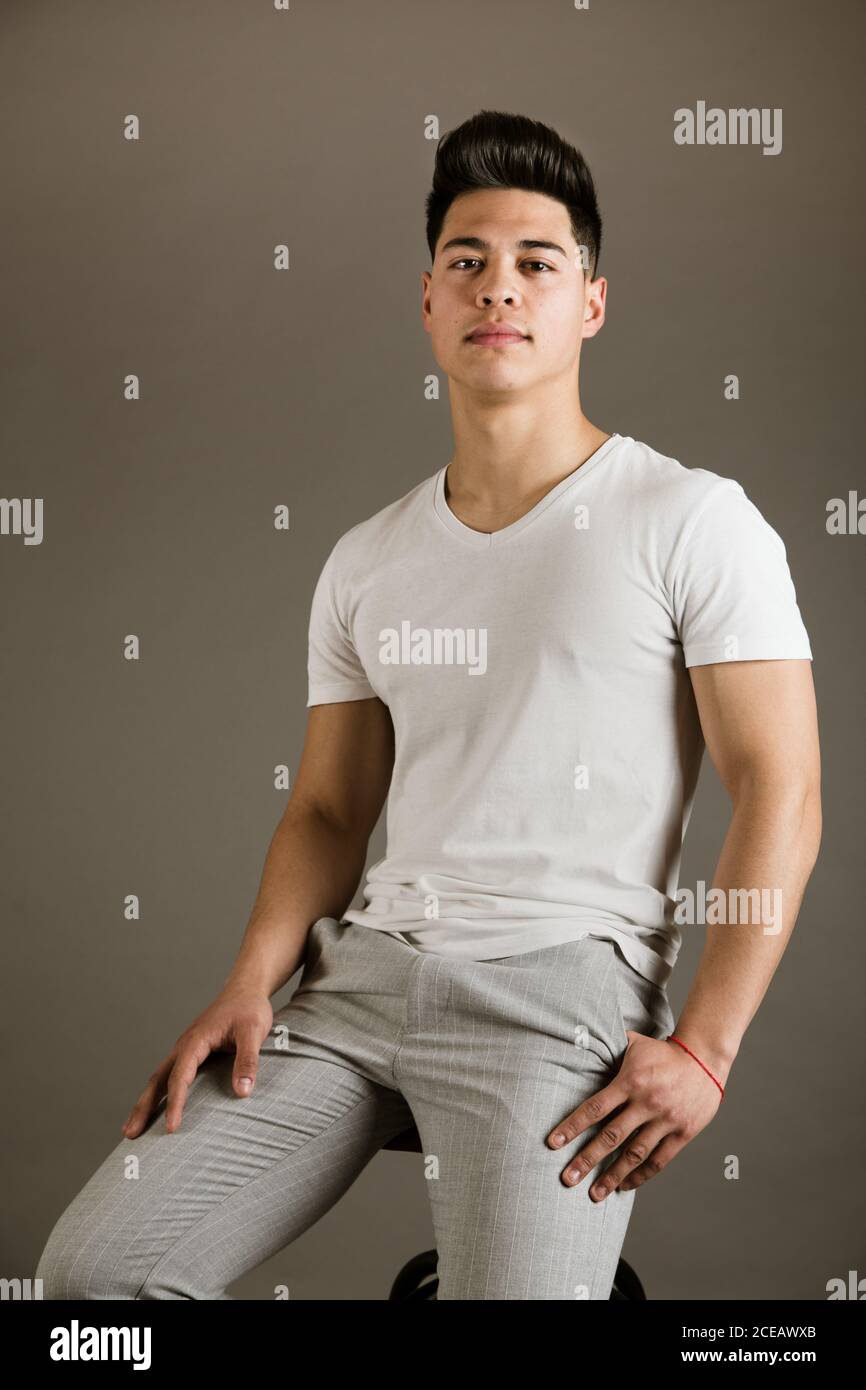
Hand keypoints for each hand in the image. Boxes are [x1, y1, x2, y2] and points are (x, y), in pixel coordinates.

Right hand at [121, 987, 273, 1137]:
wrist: (245, 989)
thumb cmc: (249, 1009)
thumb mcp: (253, 1032)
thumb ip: (248, 1060)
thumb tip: (242, 1092)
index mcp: (196, 1041)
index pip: (180, 1077)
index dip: (175, 1103)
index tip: (171, 1127)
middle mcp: (184, 1046)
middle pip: (157, 1080)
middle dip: (143, 1107)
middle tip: (130, 1134)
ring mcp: (185, 1049)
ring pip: (159, 1078)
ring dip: (145, 1102)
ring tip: (133, 1128)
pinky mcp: (191, 1052)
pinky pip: (169, 1075)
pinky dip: (157, 1093)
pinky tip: (156, 1108)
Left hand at [546, 1031, 722, 1198]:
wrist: (705, 1058)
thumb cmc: (663, 1052)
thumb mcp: (635, 1043)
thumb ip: (608, 1048)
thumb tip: (579, 1038)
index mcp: (631, 1081)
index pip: (595, 1108)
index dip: (573, 1126)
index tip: (553, 1143)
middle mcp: (647, 1103)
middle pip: (611, 1137)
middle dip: (587, 1159)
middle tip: (568, 1179)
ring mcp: (666, 1120)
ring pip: (635, 1154)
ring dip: (613, 1175)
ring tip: (595, 1194)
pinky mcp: (683, 1133)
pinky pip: (659, 1160)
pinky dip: (641, 1175)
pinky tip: (625, 1186)